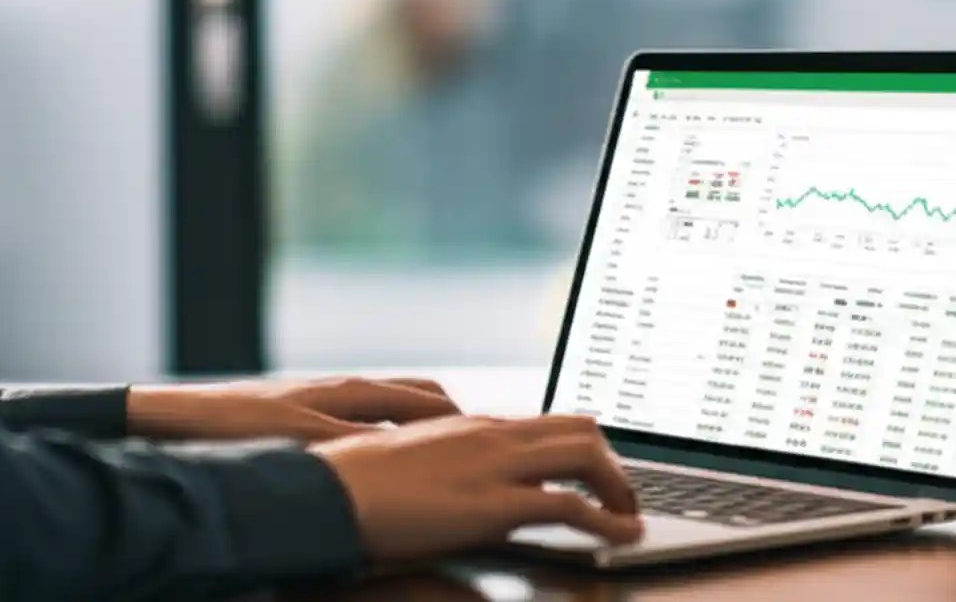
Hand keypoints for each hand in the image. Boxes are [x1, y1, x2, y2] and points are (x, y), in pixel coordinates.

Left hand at [126, 377, 459, 440]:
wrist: (175, 416)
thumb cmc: (235, 425)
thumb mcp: (306, 442)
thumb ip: (361, 445)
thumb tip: (412, 450)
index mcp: (350, 391)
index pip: (427, 400)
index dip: (463, 419)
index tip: (491, 437)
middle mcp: (342, 388)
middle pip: (417, 394)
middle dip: (450, 416)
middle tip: (474, 442)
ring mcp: (322, 397)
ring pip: (389, 404)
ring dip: (417, 423)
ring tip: (435, 450)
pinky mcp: (301, 410)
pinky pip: (362, 416)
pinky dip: (386, 430)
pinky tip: (375, 456)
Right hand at [312, 414, 642, 561]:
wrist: (326, 494)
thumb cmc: (354, 484)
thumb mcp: (408, 464)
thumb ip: (444, 466)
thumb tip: (459, 483)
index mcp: (471, 426)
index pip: (546, 421)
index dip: (584, 443)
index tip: (599, 467)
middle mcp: (492, 436)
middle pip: (578, 428)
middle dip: (612, 460)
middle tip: (622, 492)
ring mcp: (495, 466)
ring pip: (585, 455)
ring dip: (618, 486)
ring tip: (629, 515)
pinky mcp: (494, 504)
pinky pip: (571, 507)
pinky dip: (607, 521)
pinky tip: (620, 535)